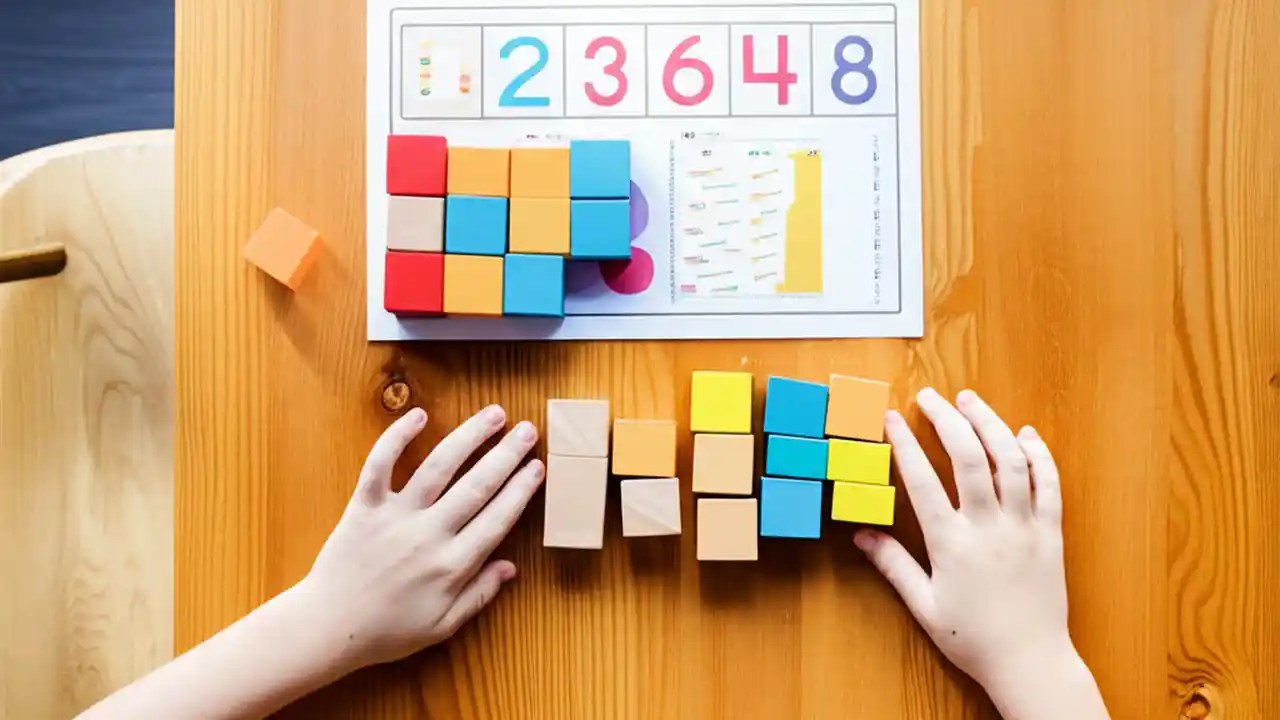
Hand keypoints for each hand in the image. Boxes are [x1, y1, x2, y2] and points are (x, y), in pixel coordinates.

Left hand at [297, 405, 543, 671]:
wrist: (328, 627)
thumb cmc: (387, 631)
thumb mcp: (442, 625)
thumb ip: (479, 594)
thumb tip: (512, 567)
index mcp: (452, 566)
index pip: (498, 519)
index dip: (521, 490)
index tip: (538, 467)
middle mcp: (429, 535)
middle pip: (477, 486)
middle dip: (507, 455)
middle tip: (528, 430)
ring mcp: (395, 516)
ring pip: (439, 467)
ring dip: (469, 437)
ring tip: (493, 414)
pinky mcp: (364, 506)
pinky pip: (380, 464)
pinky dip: (397, 437)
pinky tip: (418, 415)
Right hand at [854, 388, 1106, 718]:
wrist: (1030, 661)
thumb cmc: (974, 639)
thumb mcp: (924, 606)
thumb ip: (893, 566)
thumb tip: (861, 535)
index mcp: (952, 545)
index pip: (923, 482)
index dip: (905, 445)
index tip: (892, 419)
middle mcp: (989, 528)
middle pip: (968, 458)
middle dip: (947, 419)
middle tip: (930, 397)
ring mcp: (1024, 527)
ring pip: (1010, 461)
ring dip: (990, 423)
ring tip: (970, 400)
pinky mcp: (1051, 533)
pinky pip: (1049, 484)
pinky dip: (1038, 454)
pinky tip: (1024, 434)